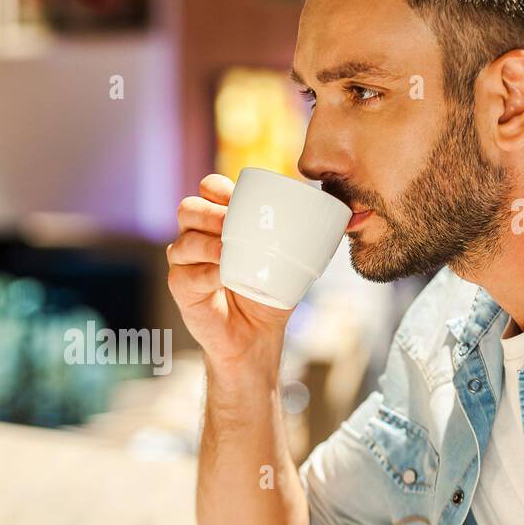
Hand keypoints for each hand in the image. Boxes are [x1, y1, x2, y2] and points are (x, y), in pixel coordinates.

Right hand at [169, 175, 294, 372]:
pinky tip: (221, 277)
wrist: (257, 335)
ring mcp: (185, 262)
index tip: (240, 200)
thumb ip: (305, 235)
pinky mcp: (181, 288)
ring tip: (227, 253)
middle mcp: (196, 237)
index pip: (208, 189)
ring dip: (206, 244)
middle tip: (231, 226)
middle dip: (209, 213)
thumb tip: (342, 215)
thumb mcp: (290, 259)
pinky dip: (205, 274)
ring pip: (183, 242)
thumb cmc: (270, 293)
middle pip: (188, 209)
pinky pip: (185, 275)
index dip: (218, 188)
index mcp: (219, 221)